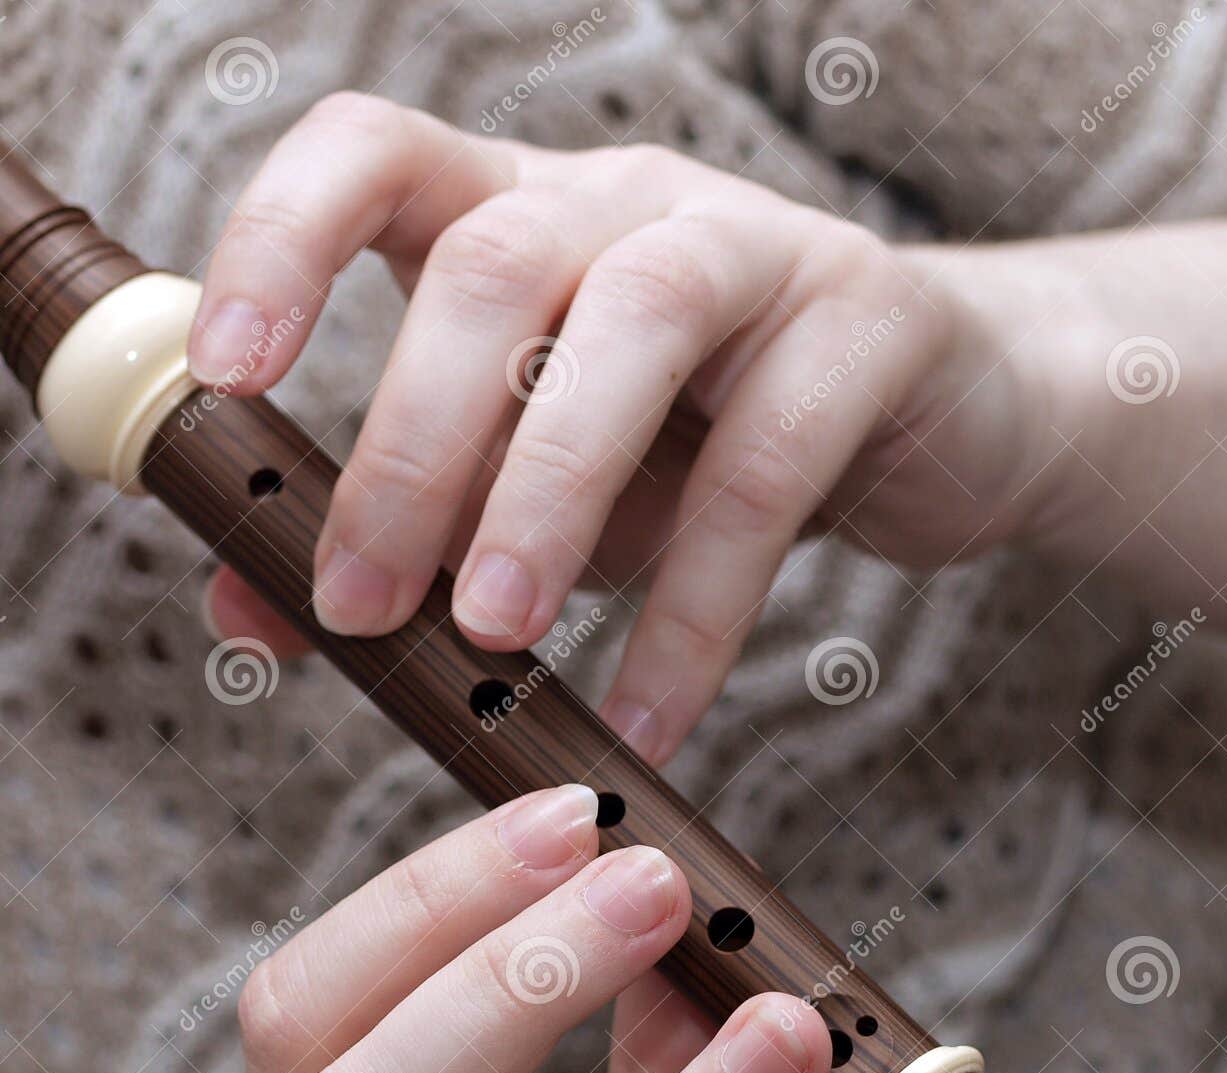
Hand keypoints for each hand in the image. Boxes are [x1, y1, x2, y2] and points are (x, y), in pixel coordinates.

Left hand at [194, 94, 1054, 761]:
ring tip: (497, 643)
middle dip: (409, 448)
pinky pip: (766, 469)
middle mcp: (629, 203)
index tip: (230, 379)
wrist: (950, 416)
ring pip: (629, 334)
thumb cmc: (719, 445)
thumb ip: (411, 534)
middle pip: (490, 270)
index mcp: (522, 214)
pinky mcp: (871, 326)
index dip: (281, 242)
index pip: (375, 157)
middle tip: (363, 605)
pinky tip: (649, 716)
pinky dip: (694, 612)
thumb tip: (253, 607)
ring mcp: (760, 248)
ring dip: (545, 500)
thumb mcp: (544, 488)